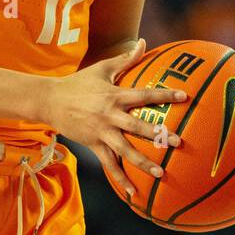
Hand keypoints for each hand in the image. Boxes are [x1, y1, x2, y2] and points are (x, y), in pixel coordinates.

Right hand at [42, 38, 187, 199]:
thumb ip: (125, 58)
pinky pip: (109, 164)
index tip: (184, 98)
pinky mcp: (93, 145)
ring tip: (161, 173)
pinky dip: (120, 179)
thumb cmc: (79, 82)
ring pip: (125, 150)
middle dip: (158, 135)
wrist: (50, 101)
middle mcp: (110, 115)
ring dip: (143, 163)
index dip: (164, 95)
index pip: (144, 95)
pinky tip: (132, 193)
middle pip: (137, 126)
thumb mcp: (102, 69)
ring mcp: (101, 132)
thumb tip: (143, 42)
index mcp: (115, 96)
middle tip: (178, 142)